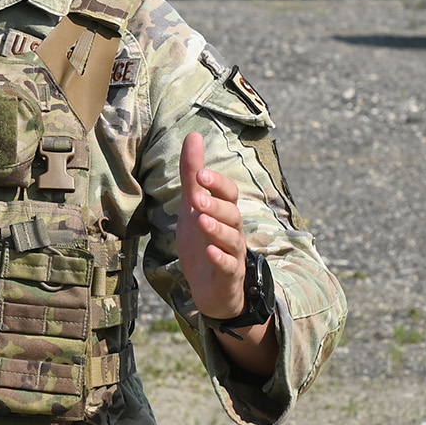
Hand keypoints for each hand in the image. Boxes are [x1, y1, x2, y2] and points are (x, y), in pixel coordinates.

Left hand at [174, 133, 277, 373]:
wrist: (210, 289)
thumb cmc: (203, 241)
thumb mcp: (193, 206)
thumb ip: (192, 175)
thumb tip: (194, 135)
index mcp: (225, 212)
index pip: (229, 193)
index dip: (217, 183)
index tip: (200, 174)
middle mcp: (233, 231)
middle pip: (232, 214)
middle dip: (216, 205)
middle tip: (198, 198)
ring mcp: (232, 255)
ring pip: (231, 240)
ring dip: (217, 229)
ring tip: (202, 221)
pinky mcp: (228, 277)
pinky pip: (227, 267)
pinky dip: (219, 259)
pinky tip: (209, 252)